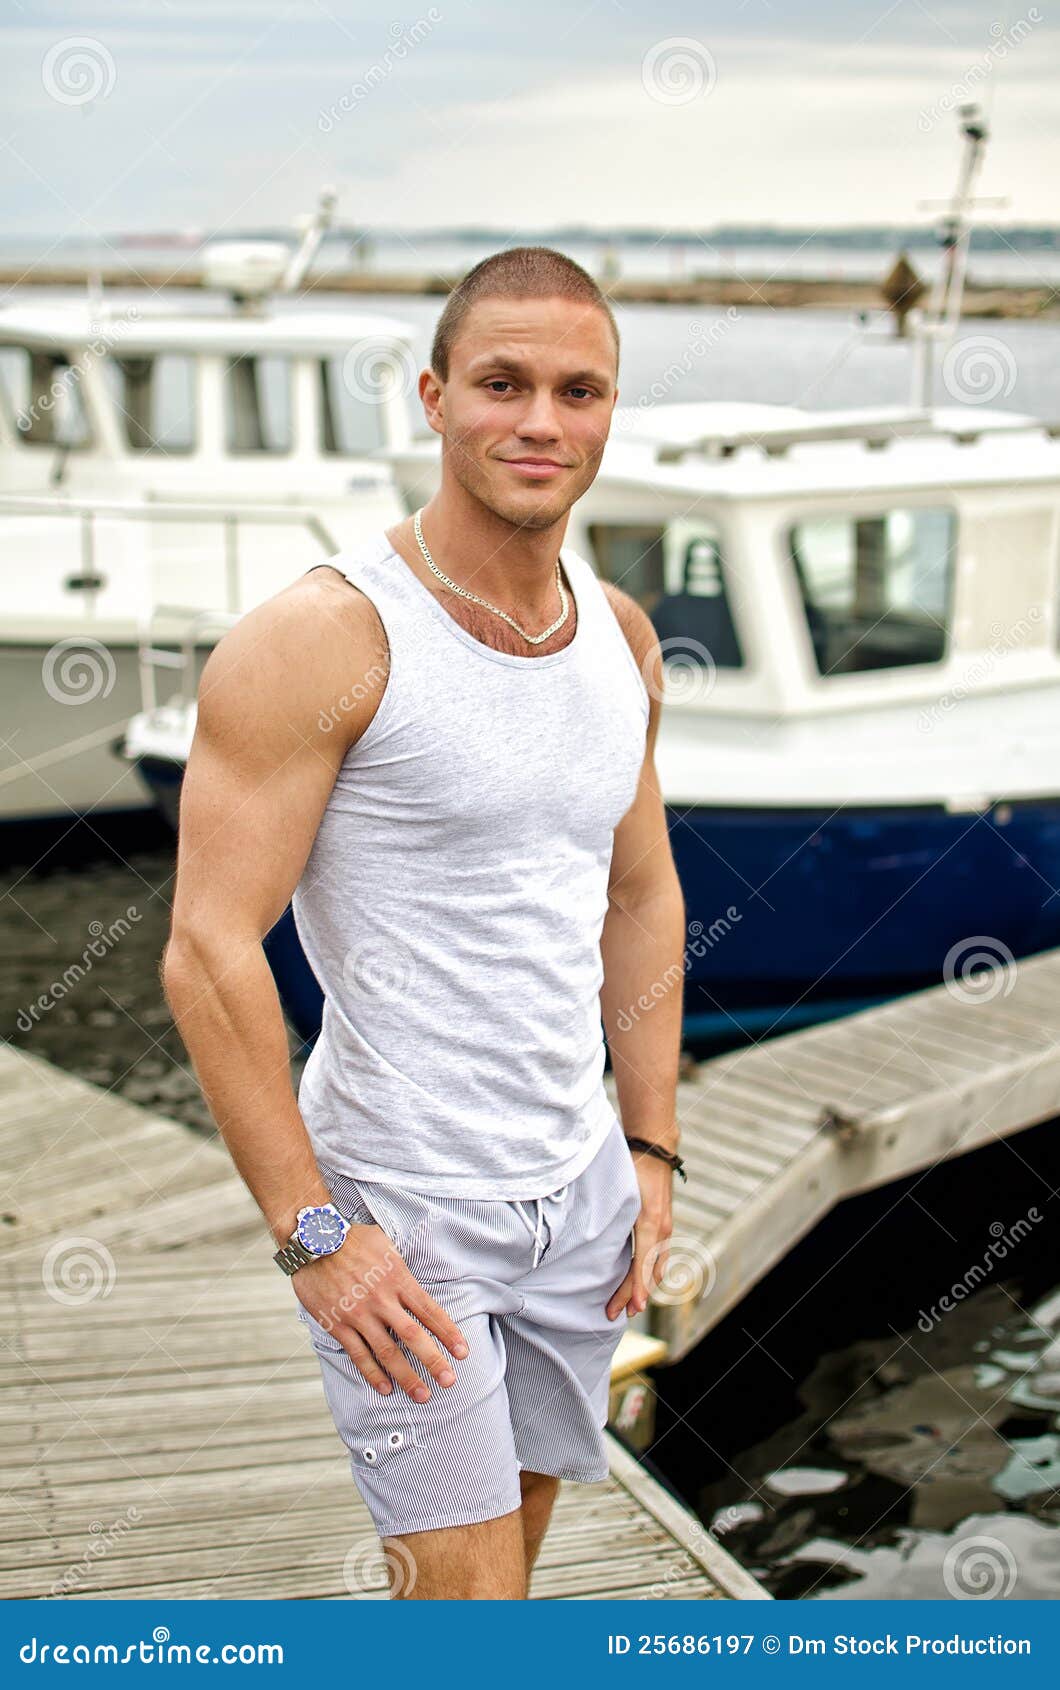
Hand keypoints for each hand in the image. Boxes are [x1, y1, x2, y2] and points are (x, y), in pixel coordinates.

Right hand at [295, 1221, 468, 1402]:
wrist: (313, 1240)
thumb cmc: (352, 1239)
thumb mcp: (385, 1245)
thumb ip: (400, 1270)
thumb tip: (413, 1285)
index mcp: (397, 1279)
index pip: (429, 1311)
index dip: (448, 1333)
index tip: (463, 1353)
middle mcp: (381, 1300)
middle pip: (413, 1335)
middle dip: (434, 1360)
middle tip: (449, 1381)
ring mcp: (359, 1314)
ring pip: (387, 1351)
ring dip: (406, 1375)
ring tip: (422, 1395)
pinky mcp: (337, 1324)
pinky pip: (358, 1353)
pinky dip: (372, 1373)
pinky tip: (385, 1388)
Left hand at [605, 1157, 672, 1319]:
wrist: (655, 1147)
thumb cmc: (632, 1164)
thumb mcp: (619, 1190)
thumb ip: (610, 1214)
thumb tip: (589, 1238)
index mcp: (648, 1222)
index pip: (641, 1265)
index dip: (634, 1289)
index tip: (629, 1308)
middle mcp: (661, 1228)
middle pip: (649, 1271)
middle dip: (634, 1295)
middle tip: (618, 1314)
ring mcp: (665, 1226)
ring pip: (657, 1266)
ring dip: (645, 1287)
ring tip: (632, 1305)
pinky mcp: (664, 1222)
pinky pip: (660, 1255)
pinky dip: (652, 1272)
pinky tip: (645, 1281)